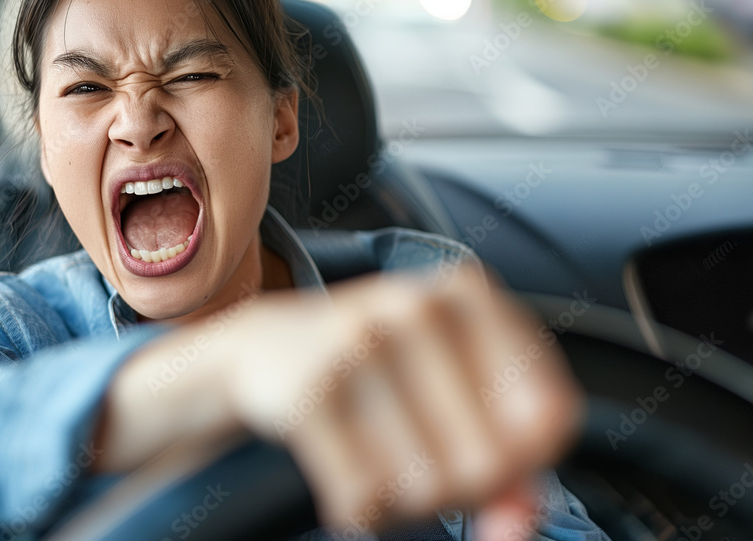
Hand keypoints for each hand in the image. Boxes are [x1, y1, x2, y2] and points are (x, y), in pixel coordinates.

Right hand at [222, 265, 583, 538]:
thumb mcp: (452, 389)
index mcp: (470, 295)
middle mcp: (420, 308)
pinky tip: (339, 471)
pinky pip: (362, 499)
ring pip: (424, 490)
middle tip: (413, 453)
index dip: (523, 460)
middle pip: (488, 466)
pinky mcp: (309, 392)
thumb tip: (520, 524)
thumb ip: (510, 457)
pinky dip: (353, 509)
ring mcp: (360, 344)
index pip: (552, 417)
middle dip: (453, 486)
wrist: (261, 349)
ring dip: (398, 501)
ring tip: (371, 454)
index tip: (485, 449)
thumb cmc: (375, 371)